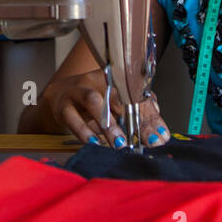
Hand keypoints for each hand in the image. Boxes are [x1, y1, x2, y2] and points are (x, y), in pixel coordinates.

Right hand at [42, 68, 171, 148]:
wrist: (60, 96)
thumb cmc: (94, 100)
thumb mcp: (117, 104)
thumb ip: (139, 112)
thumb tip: (160, 131)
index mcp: (116, 78)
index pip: (138, 96)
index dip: (151, 115)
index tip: (161, 136)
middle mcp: (98, 80)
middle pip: (119, 97)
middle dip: (136, 121)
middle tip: (148, 141)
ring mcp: (78, 91)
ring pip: (94, 101)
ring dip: (109, 123)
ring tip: (120, 143)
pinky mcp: (63, 105)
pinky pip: (72, 117)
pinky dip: (84, 131)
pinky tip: (94, 143)